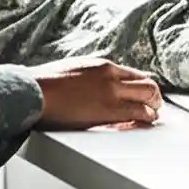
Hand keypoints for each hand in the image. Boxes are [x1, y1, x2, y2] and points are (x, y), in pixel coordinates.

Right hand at [28, 57, 162, 129]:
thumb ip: (91, 77)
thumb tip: (95, 86)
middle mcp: (111, 75)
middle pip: (147, 83)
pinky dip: (145, 118)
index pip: (134, 74)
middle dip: (154, 96)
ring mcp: (112, 92)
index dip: (141, 86)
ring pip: (148, 96)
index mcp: (102, 66)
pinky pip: (138, 114)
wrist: (33, 91)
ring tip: (152, 116)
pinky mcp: (109, 110)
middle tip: (154, 106)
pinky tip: (145, 123)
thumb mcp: (74, 70)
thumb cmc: (44, 85)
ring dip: (153, 108)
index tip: (143, 94)